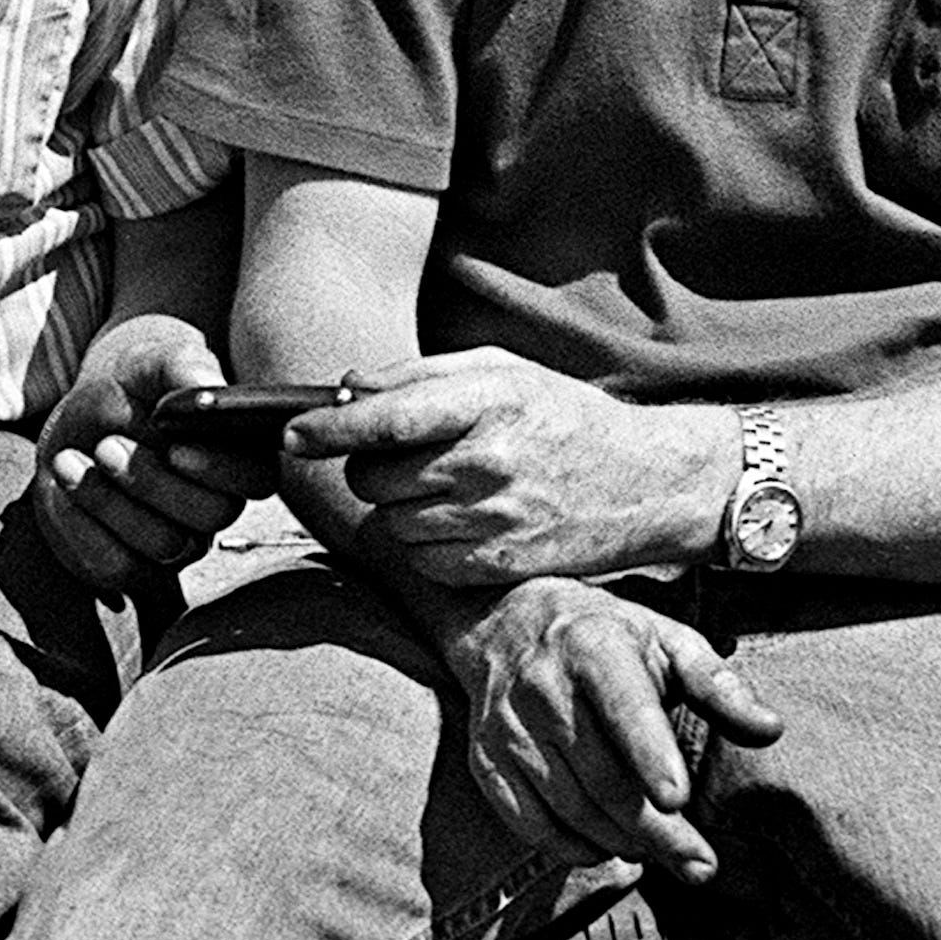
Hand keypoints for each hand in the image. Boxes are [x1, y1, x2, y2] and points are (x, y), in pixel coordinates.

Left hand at [29, 314, 268, 589]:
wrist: (88, 411)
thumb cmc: (135, 383)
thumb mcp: (153, 360)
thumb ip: (182, 365)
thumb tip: (207, 384)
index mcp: (236, 455)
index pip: (257, 479)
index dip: (222, 470)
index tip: (175, 447)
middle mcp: (214, 504)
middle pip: (209, 517)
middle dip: (152, 483)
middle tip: (106, 445)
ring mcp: (177, 539)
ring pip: (163, 546)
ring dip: (109, 503)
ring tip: (69, 459)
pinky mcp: (132, 562)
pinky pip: (117, 567)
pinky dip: (81, 528)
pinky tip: (61, 486)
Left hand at [290, 347, 735, 585]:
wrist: (648, 482)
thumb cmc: (565, 417)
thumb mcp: (503, 372)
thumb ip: (419, 374)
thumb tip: (344, 390)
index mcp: (491, 401)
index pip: (387, 418)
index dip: (328, 429)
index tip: (292, 433)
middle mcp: (491, 462)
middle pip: (375, 477)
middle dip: (373, 467)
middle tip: (408, 457)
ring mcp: (496, 521)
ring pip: (393, 522)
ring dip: (402, 507)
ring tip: (449, 488)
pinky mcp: (500, 567)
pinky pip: (423, 560)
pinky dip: (428, 543)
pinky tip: (464, 522)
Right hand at [438, 579, 783, 882]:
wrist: (506, 624)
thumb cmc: (607, 638)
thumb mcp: (667, 642)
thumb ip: (719, 685)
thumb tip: (770, 729)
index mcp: (595, 647)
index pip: (623, 706)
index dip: (649, 753)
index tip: (678, 799)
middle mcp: (543, 688)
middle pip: (603, 777)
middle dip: (657, 829)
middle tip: (700, 864)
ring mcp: (509, 729)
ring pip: (570, 806)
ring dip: (620, 841)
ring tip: (660, 852)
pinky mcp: (487, 761)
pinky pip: (529, 823)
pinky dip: (571, 847)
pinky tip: (606, 847)